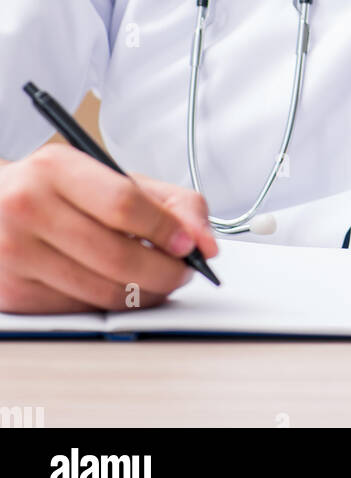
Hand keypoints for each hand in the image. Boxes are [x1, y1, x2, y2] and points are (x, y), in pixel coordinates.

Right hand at [0, 144, 218, 313]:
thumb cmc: (58, 190)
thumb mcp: (110, 177)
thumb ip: (167, 201)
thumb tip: (204, 241)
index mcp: (56, 168)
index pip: (123, 204)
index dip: (165, 229)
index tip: (189, 244)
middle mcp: (28, 207)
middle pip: (116, 255)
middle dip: (164, 271)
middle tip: (182, 271)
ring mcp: (15, 252)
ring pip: (100, 290)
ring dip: (143, 293)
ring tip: (157, 280)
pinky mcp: (11, 291)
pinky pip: (78, 309)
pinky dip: (108, 304)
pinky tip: (117, 287)